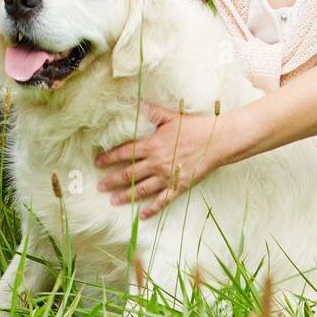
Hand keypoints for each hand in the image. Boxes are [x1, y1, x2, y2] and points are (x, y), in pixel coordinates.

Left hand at [93, 101, 228, 218]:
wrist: (217, 140)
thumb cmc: (194, 126)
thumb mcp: (170, 116)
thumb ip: (149, 111)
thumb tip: (130, 101)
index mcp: (152, 145)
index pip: (124, 153)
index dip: (109, 158)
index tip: (98, 163)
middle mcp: (156, 162)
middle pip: (129, 174)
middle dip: (111, 180)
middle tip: (99, 186)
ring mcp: (167, 176)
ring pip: (142, 189)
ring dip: (125, 196)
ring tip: (112, 201)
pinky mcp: (179, 186)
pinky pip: (163, 201)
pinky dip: (152, 209)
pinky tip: (142, 215)